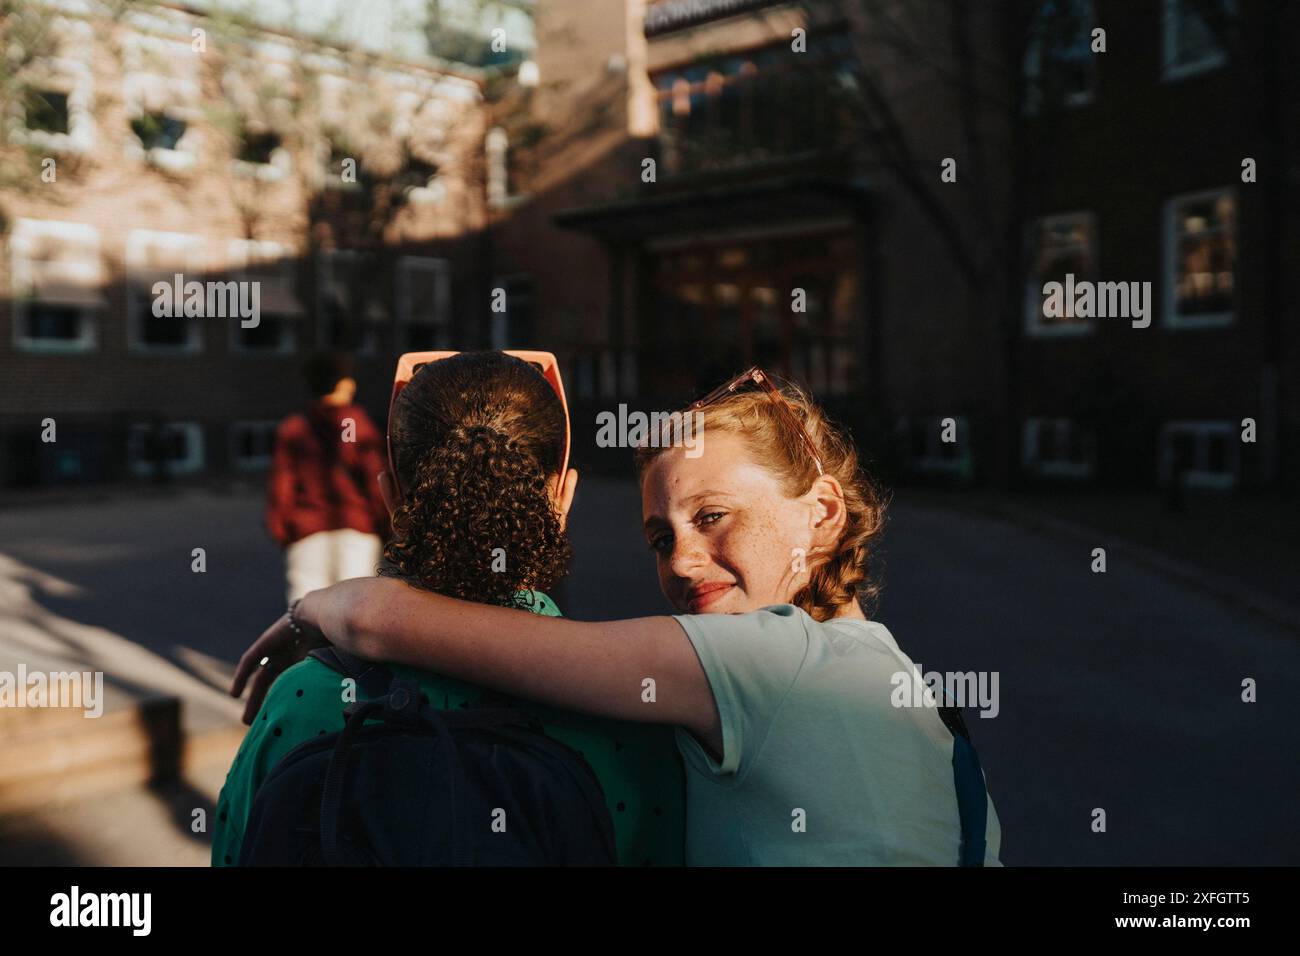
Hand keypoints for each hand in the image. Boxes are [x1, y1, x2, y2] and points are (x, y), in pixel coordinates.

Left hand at [230, 604, 326, 724]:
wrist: (327, 616)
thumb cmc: (339, 642)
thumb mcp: (331, 669)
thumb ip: (329, 687)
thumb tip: (338, 714)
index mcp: (309, 662)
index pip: (294, 687)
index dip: (289, 704)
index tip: (287, 724)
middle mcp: (293, 656)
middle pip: (277, 684)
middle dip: (269, 705)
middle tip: (264, 728)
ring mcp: (279, 648)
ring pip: (262, 678)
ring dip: (254, 698)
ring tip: (248, 721)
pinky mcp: (267, 642)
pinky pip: (250, 661)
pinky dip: (241, 677)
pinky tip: (234, 694)